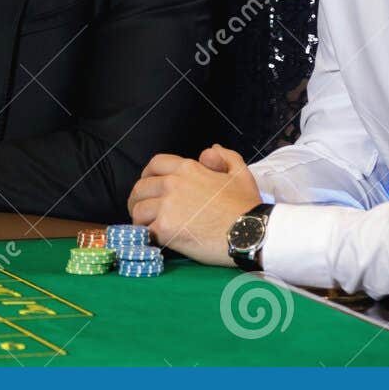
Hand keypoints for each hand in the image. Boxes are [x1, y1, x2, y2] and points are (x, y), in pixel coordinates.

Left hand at [126, 145, 261, 266]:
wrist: (250, 232)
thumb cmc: (246, 205)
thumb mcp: (241, 173)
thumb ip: (226, 157)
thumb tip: (211, 149)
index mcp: (187, 168)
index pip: (155, 164)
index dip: (148, 175)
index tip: (150, 187)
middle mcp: (172, 184)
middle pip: (140, 188)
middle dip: (139, 199)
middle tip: (144, 211)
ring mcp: (167, 206)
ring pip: (138, 210)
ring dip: (140, 219)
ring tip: (147, 227)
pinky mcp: (165, 229)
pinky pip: (145, 231)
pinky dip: (148, 236)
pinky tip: (155, 240)